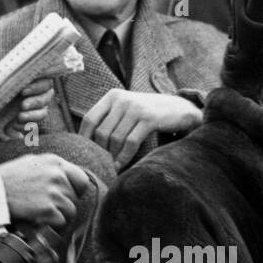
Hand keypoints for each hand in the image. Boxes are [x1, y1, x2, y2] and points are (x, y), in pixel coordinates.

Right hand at [0, 153, 89, 228]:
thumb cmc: (7, 179)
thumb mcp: (32, 162)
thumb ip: (52, 169)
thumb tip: (68, 179)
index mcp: (55, 162)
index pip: (82, 179)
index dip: (76, 190)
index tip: (66, 195)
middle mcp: (57, 175)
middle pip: (74, 198)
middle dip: (63, 204)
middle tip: (46, 206)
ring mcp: (54, 192)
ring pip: (70, 211)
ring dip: (57, 215)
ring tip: (40, 213)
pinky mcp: (48, 209)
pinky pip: (61, 222)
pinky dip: (51, 225)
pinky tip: (38, 219)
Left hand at [4, 77, 54, 134]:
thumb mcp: (1, 79)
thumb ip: (6, 74)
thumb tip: (2, 71)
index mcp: (37, 81)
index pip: (44, 83)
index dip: (36, 87)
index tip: (23, 91)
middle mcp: (41, 94)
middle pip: (45, 99)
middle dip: (34, 102)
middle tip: (23, 105)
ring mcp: (38, 109)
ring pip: (43, 113)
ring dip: (32, 116)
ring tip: (19, 117)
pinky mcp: (31, 122)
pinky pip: (34, 126)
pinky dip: (25, 126)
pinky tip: (15, 125)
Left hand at [78, 91, 200, 168]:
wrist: (178, 109)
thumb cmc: (147, 114)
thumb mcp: (126, 110)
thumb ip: (109, 120)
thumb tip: (86, 144)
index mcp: (112, 96)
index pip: (90, 119)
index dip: (84, 139)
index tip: (85, 154)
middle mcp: (122, 99)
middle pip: (102, 132)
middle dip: (100, 151)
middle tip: (102, 164)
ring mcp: (136, 108)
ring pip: (115, 139)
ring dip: (112, 156)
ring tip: (111, 167)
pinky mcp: (149, 119)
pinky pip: (130, 143)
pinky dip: (123, 157)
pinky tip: (120, 165)